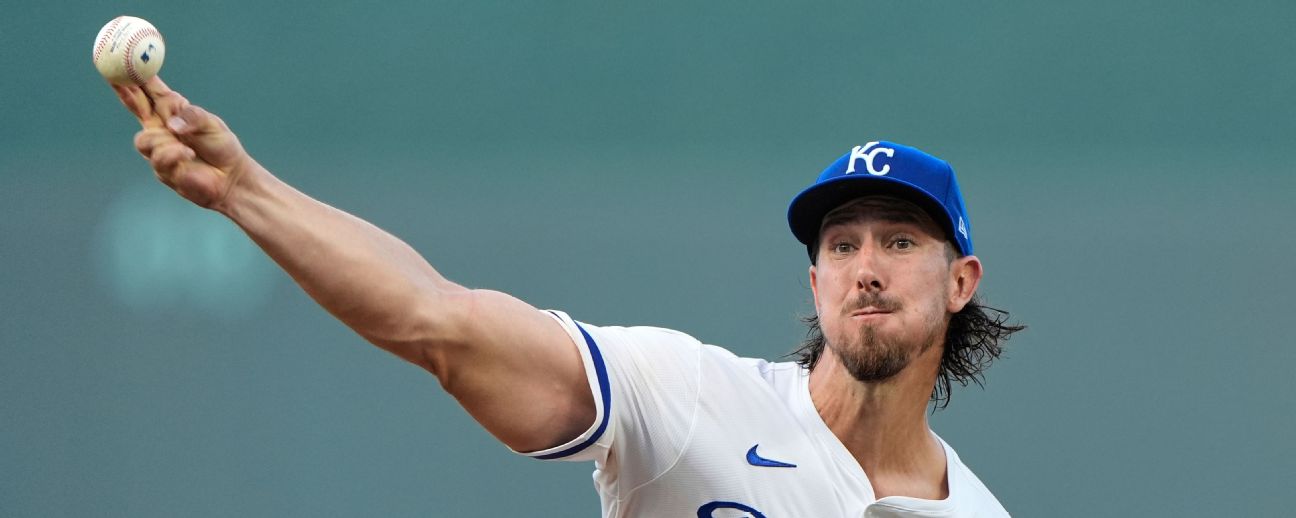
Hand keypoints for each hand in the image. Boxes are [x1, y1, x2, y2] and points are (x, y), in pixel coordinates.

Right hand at [114, 77, 255, 209]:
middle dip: (125, 92)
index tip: (122, 60)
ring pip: (144, 139)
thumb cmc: (221, 147)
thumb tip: (171, 123)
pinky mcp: (162, 169)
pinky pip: (160, 157)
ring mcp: (158, 149)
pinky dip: (175, 153)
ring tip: (188, 145)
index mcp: (171, 112)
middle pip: (135, 107)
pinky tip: (189, 154)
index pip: (149, 91)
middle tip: (118, 78)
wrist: (231, 177)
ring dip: (166, 140)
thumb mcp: (211, 124)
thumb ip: (192, 117)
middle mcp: (160, 128)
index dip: (135, 77)